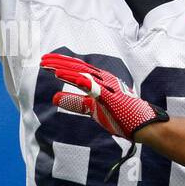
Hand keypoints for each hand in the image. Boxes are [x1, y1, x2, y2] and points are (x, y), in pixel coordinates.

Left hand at [41, 52, 168, 177]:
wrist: (142, 125)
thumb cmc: (121, 115)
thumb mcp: (93, 109)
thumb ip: (75, 102)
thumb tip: (54, 97)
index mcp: (101, 80)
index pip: (78, 68)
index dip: (62, 63)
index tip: (47, 62)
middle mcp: (103, 78)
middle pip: (77, 66)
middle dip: (59, 62)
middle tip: (42, 60)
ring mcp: (106, 85)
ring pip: (80, 72)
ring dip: (62, 67)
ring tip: (46, 65)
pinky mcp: (107, 94)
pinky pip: (86, 83)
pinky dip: (71, 77)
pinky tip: (59, 74)